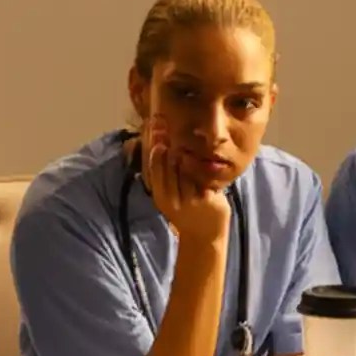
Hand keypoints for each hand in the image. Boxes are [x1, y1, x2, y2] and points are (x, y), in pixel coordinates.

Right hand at [143, 115, 230, 243]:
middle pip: (164, 163)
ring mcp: (187, 200)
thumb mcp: (173, 193)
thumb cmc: (189, 207)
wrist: (206, 234)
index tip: (150, 125)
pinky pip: (199, 175)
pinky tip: (193, 147)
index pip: (152, 166)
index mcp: (160, 195)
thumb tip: (160, 144)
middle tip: (160, 120)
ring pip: (181, 167)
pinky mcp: (204, 200)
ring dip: (179, 147)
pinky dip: (196, 161)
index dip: (150, 145)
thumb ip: (167, 173)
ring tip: (173, 129)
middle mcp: (170, 198)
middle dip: (161, 140)